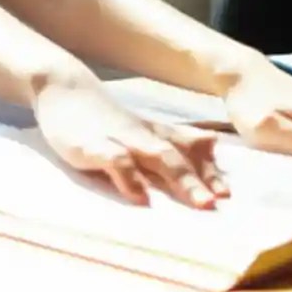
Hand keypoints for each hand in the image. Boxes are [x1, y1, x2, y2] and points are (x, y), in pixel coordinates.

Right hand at [31, 78, 230, 208]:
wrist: (64, 88)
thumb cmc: (103, 115)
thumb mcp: (143, 126)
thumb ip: (174, 138)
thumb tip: (213, 145)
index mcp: (154, 132)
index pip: (188, 149)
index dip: (209, 170)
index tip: (227, 193)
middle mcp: (143, 134)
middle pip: (177, 156)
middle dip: (201, 179)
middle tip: (219, 202)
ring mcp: (119, 138)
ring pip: (156, 156)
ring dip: (181, 179)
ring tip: (200, 203)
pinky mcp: (93, 145)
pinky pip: (116, 161)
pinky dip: (130, 179)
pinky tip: (141, 198)